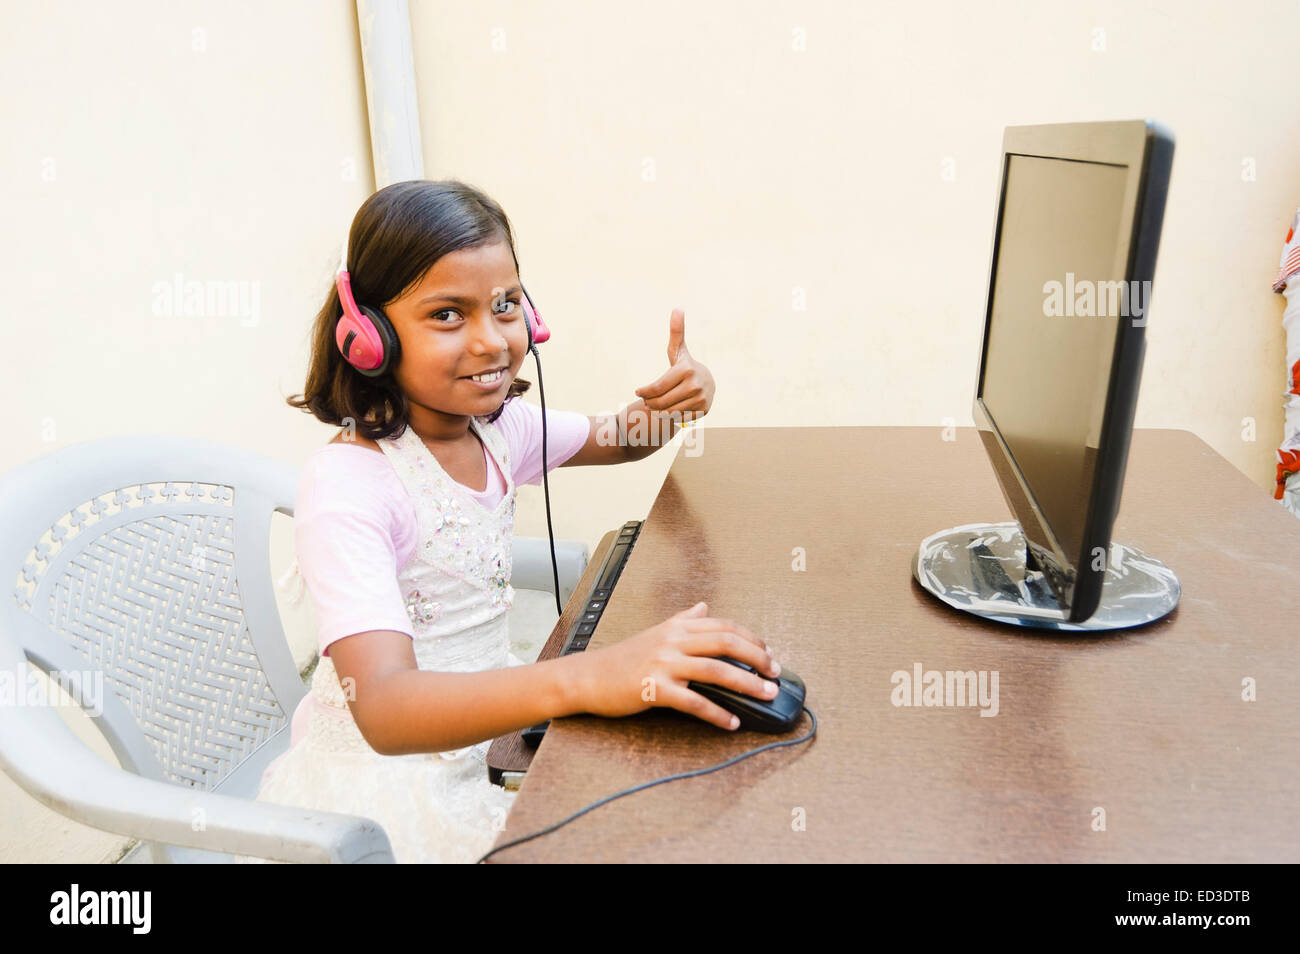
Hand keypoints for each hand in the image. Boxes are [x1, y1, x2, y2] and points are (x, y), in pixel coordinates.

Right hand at [573, 602, 781, 729]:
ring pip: (715, 670)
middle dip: (757, 658)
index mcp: (677, 628)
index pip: (724, 626)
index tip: (770, 653)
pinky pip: (693, 702)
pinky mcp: (654, 689)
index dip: (751, 639)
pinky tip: (732, 722)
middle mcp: (673, 641)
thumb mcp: (655, 632)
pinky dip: (717, 713)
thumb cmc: (623, 657)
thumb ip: (682, 619)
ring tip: (767, 695)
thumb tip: (704, 607)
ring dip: (747, 684)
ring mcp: (663, 664)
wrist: (588, 677)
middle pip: (726, 643)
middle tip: (776, 674)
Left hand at [633, 308, 714, 422]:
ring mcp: (700, 399)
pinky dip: (669, 416)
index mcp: (685, 370)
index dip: (645, 392)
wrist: (708, 382)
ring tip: (654, 406)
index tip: (638, 392)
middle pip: (661, 401)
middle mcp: (694, 385)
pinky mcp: (703, 411)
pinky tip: (668, 410)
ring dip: (658, 411)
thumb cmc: (686, 365)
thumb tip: (678, 307)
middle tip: (646, 401)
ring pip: (668, 411)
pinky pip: (678, 418)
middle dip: (650, 402)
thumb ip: (676, 331)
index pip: (657, 387)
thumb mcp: (679, 350)